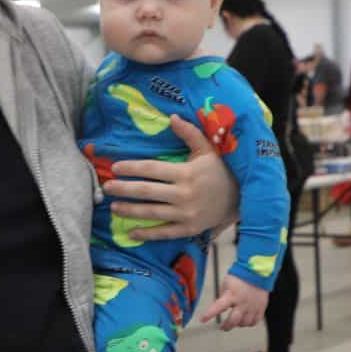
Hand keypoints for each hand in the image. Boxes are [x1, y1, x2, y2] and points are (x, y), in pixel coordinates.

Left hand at [106, 114, 237, 241]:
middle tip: (107, 188)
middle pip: (146, 192)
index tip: (115, 168)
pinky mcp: (190, 229)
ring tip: (113, 207)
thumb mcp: (207, 149)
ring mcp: (186, 214)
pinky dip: (147, 234)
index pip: (152, 169)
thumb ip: (189, 133)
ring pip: (152, 213)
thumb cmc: (220, 171)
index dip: (131, 168)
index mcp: (186, 173)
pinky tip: (131, 232)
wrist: (243, 197)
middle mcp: (185, 194)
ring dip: (130, 210)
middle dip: (124, 189)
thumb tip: (172, 117)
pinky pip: (165, 232)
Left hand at [199, 273, 269, 331]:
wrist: (257, 272)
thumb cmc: (239, 279)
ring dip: (238, 324)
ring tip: (235, 321)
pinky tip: (245, 319)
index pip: (218, 307)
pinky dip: (249, 323)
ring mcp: (252, 306)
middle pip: (233, 321)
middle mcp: (242, 302)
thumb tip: (221, 310)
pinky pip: (254, 321)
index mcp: (231, 295)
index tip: (202, 320)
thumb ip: (224, 298)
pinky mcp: (261, 308)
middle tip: (222, 327)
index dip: (209, 315)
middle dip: (226, 326)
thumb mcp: (226, 286)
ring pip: (244, 323)